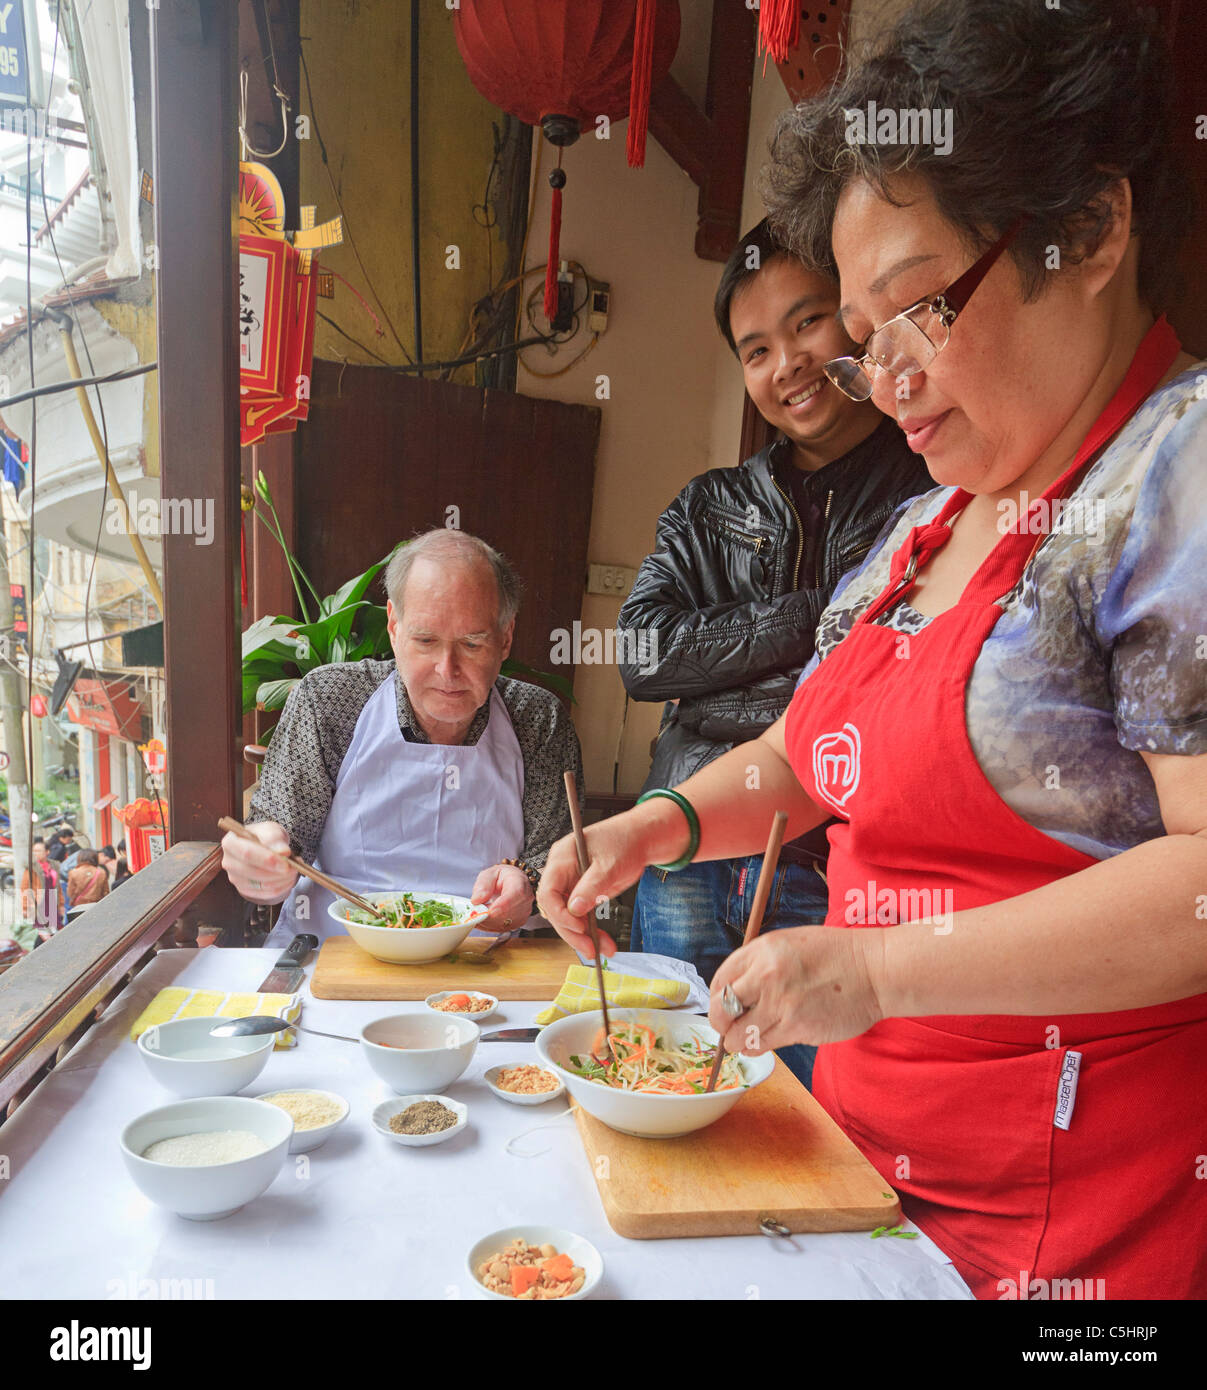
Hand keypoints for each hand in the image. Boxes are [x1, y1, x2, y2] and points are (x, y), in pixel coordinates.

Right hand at [221, 821, 298, 903]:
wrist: (264, 847)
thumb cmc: (265, 837)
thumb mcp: (271, 830)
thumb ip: (275, 838)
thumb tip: (283, 852)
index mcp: (231, 842)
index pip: (247, 853)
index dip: (267, 859)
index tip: (285, 863)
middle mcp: (229, 862)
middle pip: (252, 872)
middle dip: (277, 873)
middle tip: (294, 868)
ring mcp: (235, 878)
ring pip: (260, 885)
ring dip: (282, 881)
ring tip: (293, 871)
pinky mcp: (244, 890)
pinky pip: (265, 894)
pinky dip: (281, 888)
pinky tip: (288, 879)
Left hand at [469, 864, 532, 932]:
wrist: (514, 884)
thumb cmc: (502, 877)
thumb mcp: (490, 874)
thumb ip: (483, 884)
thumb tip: (476, 900)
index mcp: (519, 882)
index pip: (515, 895)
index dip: (502, 906)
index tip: (488, 912)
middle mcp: (526, 899)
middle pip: (509, 913)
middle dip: (488, 916)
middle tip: (473, 912)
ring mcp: (524, 913)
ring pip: (504, 924)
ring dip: (487, 922)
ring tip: (477, 913)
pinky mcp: (519, 922)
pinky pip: (502, 928)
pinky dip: (490, 926)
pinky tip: (483, 918)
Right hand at [536, 813, 656, 958]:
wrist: (642, 839)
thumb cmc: (626, 842)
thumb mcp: (610, 865)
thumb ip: (591, 887)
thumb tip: (574, 909)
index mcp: (562, 857)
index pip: (548, 891)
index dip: (559, 913)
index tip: (578, 926)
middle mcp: (562, 872)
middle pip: (555, 908)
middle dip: (572, 932)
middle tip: (590, 949)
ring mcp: (572, 883)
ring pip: (568, 917)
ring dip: (582, 936)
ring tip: (602, 950)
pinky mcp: (584, 893)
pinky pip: (581, 916)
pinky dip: (592, 931)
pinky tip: (603, 942)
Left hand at [708, 927, 887, 1054]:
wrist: (874, 970)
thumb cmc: (834, 956)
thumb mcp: (788, 944)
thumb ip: (758, 964)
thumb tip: (733, 992)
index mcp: (762, 950)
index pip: (719, 981)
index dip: (717, 999)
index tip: (723, 1007)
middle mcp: (767, 976)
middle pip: (721, 1012)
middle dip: (722, 1025)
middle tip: (731, 1028)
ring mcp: (782, 1005)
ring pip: (740, 1037)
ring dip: (741, 1041)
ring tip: (753, 1035)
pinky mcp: (798, 1029)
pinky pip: (765, 1046)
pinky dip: (762, 1046)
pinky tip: (772, 1037)